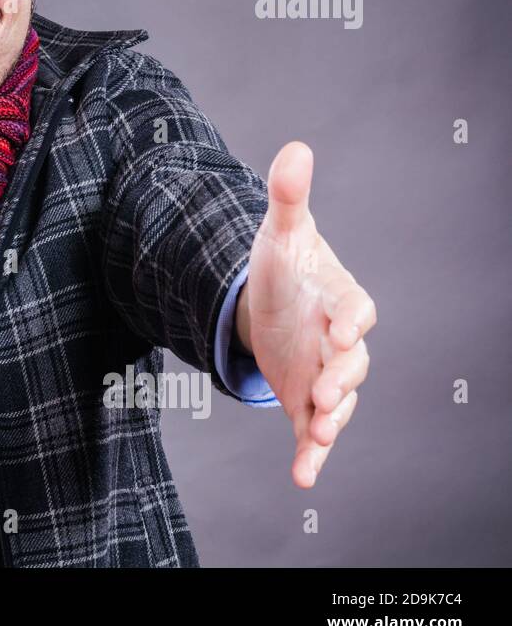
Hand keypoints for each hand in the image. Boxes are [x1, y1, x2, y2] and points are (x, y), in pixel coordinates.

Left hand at [238, 141, 377, 488]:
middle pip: (352, 364)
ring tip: (320, 433)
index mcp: (342, 300)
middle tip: (327, 390)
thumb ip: (288, 196)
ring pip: (339, 402)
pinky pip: (313, 433)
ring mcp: (326, 376)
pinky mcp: (306, 403)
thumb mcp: (280, 233)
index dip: (352, 319)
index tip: (345, 325)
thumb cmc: (285, 268)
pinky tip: (302, 478)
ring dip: (332, 419)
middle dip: (342, 376)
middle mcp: (341, 344)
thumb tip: (294, 147)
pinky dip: (311, 455)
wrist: (268, 306)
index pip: (356, 309)